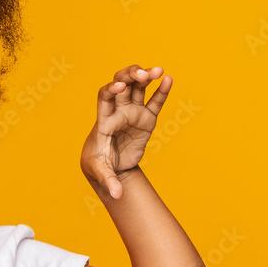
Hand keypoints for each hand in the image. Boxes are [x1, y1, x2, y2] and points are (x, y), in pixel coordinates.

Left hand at [80, 64, 171, 198]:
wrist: (109, 165)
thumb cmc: (98, 164)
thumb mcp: (99, 172)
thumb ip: (108, 180)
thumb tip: (117, 195)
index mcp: (103, 119)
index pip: (105, 97)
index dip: (111, 89)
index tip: (119, 87)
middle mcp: (118, 110)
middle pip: (122, 84)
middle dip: (130, 76)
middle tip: (143, 74)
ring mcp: (133, 113)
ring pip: (139, 88)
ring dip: (147, 77)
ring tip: (159, 71)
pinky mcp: (146, 119)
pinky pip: (155, 102)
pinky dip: (161, 91)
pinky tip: (169, 80)